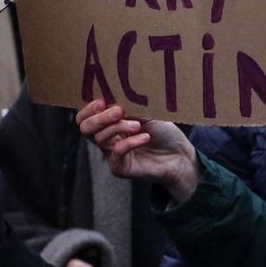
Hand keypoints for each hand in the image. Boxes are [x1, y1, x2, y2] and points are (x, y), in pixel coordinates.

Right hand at [76, 100, 199, 203]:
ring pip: (101, 138)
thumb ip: (129, 107)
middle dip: (100, 118)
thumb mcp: (147, 113)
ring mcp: (111, 154)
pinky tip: (144, 137)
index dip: (89, 109)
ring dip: (119, 128)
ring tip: (137, 125)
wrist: (180, 154)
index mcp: (109, 123)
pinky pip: (116, 153)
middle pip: (86, 128)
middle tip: (118, 111)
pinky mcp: (120, 167)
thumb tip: (114, 98)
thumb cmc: (164, 132)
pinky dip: (129, 143)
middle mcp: (107, 138)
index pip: (85, 117)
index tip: (102, 101)